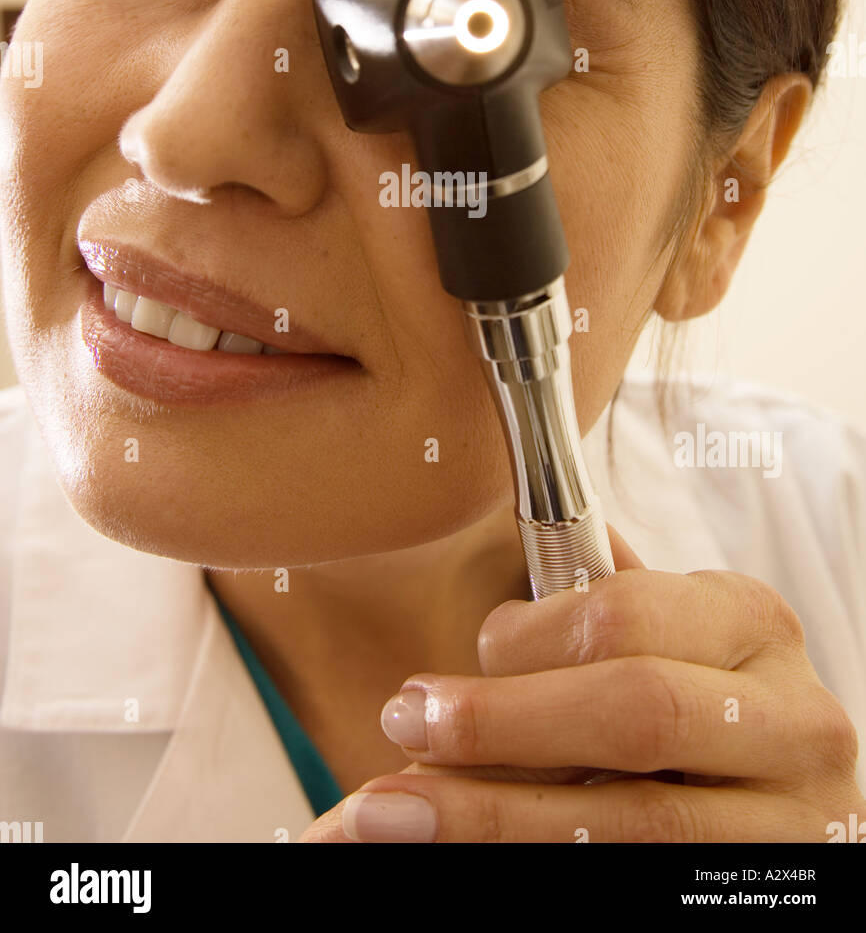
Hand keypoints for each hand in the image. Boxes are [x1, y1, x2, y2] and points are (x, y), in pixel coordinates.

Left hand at [299, 527, 863, 841]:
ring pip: (634, 823)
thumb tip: (507, 539)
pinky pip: (635, 876)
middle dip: (499, 724)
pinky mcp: (760, 891)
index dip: (525, 643)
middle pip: (634, 716)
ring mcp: (788, 819)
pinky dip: (530, 859)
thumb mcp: (671, 635)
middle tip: (403, 722)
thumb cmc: (700, 696)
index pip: (627, 617)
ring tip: (388, 809)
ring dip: (493, 815)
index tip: (452, 660)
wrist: (776, 796)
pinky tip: (454, 851)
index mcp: (753, 624)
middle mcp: (792, 719)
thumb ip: (602, 604)